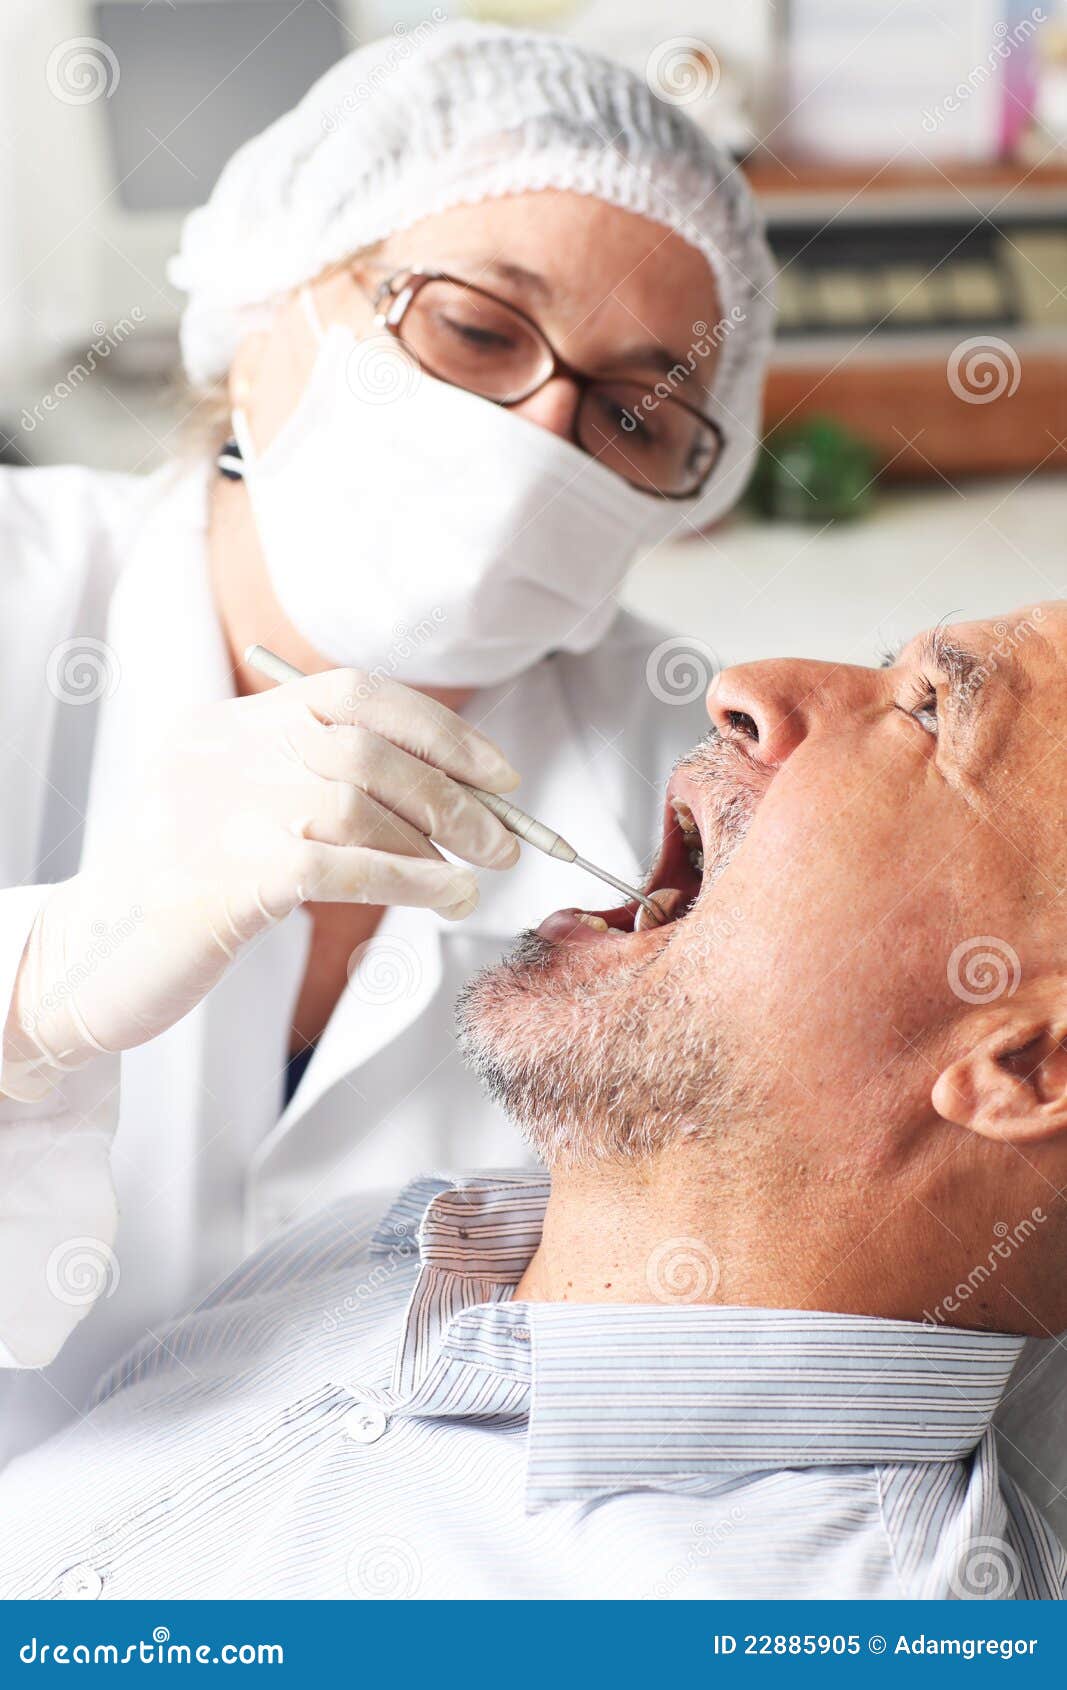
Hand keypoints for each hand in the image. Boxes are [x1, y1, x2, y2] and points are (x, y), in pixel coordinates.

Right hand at [4, 667, 518, 1088]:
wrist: (86, 960)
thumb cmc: (182, 894)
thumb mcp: (240, 814)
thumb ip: (319, 787)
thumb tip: (453, 797)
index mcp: (229, 725)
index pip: (353, 692)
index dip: (438, 730)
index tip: (497, 775)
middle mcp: (222, 752)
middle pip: (368, 748)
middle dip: (455, 795)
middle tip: (505, 840)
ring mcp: (219, 812)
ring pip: (361, 802)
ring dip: (441, 843)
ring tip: (476, 879)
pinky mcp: (223, 881)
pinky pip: (344, 866)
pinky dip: (413, 881)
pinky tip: (446, 899)